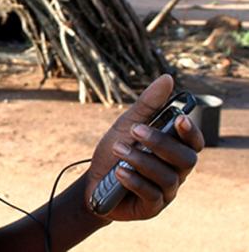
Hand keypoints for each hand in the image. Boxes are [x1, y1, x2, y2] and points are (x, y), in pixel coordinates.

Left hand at [86, 74, 203, 221]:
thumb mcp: (127, 125)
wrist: (91, 182)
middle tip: (134, 131)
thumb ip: (148, 105)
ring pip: (167, 176)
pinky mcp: (151, 207)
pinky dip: (134, 181)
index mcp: (173, 150)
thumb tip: (167, 78)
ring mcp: (166, 191)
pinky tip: (119, 173)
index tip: (179, 119)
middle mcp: (175, 171)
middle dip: (160, 143)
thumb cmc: (115, 151)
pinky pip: (152, 195)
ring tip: (118, 150)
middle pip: (185, 159)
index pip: (194, 142)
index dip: (190, 131)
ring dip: (140, 160)